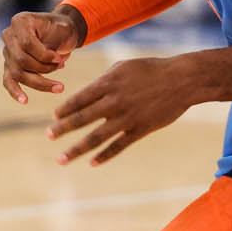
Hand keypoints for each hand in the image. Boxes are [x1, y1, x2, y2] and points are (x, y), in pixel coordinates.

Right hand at [0, 5, 82, 101]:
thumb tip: (53, 59)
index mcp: (19, 22)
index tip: (60, 58)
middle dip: (44, 68)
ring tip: (59, 87)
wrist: (60, 32)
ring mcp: (7, 52)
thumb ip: (57, 39)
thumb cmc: (62, 29)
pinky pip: (8, 81)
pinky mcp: (10, 66)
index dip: (44, 55)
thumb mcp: (63, 27)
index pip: (26, 44)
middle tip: (61, 66)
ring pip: (18, 74)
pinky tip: (24, 100)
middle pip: (21, 61)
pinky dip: (15, 91)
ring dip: (40, 83)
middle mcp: (9, 36)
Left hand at [50, 54, 202, 165]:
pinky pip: (119, 146)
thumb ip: (102, 81)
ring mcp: (128, 117)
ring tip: (61, 159)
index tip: (54, 117)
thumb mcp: (122, 67)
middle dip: (63, 129)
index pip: (79, 99)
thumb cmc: (150, 69)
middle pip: (82, 119)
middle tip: (49, 136)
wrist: (182, 79)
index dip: (65, 109)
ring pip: (97, 137)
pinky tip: (92, 163)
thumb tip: (84, 94)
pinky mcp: (141, 129)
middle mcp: (114, 102)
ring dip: (77, 149)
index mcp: (108, 84)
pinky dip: (104, 156)